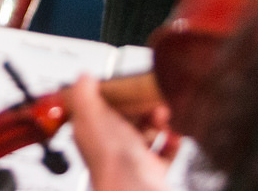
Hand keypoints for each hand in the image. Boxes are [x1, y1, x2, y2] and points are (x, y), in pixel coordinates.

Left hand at [67, 75, 175, 190]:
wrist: (134, 186)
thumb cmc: (111, 156)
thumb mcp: (91, 114)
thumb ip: (85, 93)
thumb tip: (83, 77)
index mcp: (92, 131)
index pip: (101, 108)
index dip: (117, 96)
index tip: (130, 88)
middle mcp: (112, 145)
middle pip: (129, 118)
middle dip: (144, 107)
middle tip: (152, 104)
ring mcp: (133, 157)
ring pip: (149, 132)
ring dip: (160, 121)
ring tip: (164, 118)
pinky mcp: (152, 169)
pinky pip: (165, 150)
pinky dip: (172, 141)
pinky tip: (173, 135)